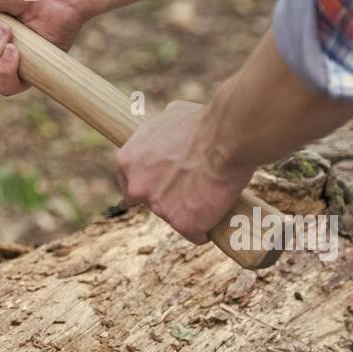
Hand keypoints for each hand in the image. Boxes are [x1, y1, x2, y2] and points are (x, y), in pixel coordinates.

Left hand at [115, 100, 252, 243]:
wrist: (225, 138)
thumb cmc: (200, 124)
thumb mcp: (168, 117)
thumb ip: (158, 133)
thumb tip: (163, 131)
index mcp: (126, 162)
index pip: (130, 184)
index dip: (150, 184)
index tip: (165, 184)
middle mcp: (137, 188)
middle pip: (149, 204)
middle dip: (167, 200)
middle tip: (191, 189)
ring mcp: (158, 208)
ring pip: (173, 219)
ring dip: (190, 211)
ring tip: (211, 191)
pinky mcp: (183, 224)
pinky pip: (196, 233)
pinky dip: (207, 226)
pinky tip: (218, 211)